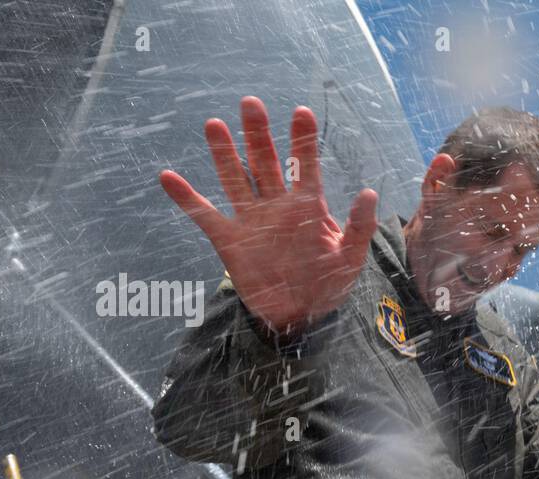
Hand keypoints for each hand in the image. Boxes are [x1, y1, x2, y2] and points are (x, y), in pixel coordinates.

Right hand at [158, 96, 378, 333]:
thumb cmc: (328, 285)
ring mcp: (251, 220)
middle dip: (258, 134)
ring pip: (235, 179)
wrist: (299, 316)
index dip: (303, 140)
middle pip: (264, 162)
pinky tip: (168, 177)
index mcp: (307, 208)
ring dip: (224, 153)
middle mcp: (276, 206)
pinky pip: (204, 215)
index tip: (301, 112)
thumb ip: (359, 227)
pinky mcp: (230, 240)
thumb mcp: (350, 258)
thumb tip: (370, 193)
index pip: (305, 166)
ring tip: (215, 124)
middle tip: (251, 103)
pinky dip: (186, 198)